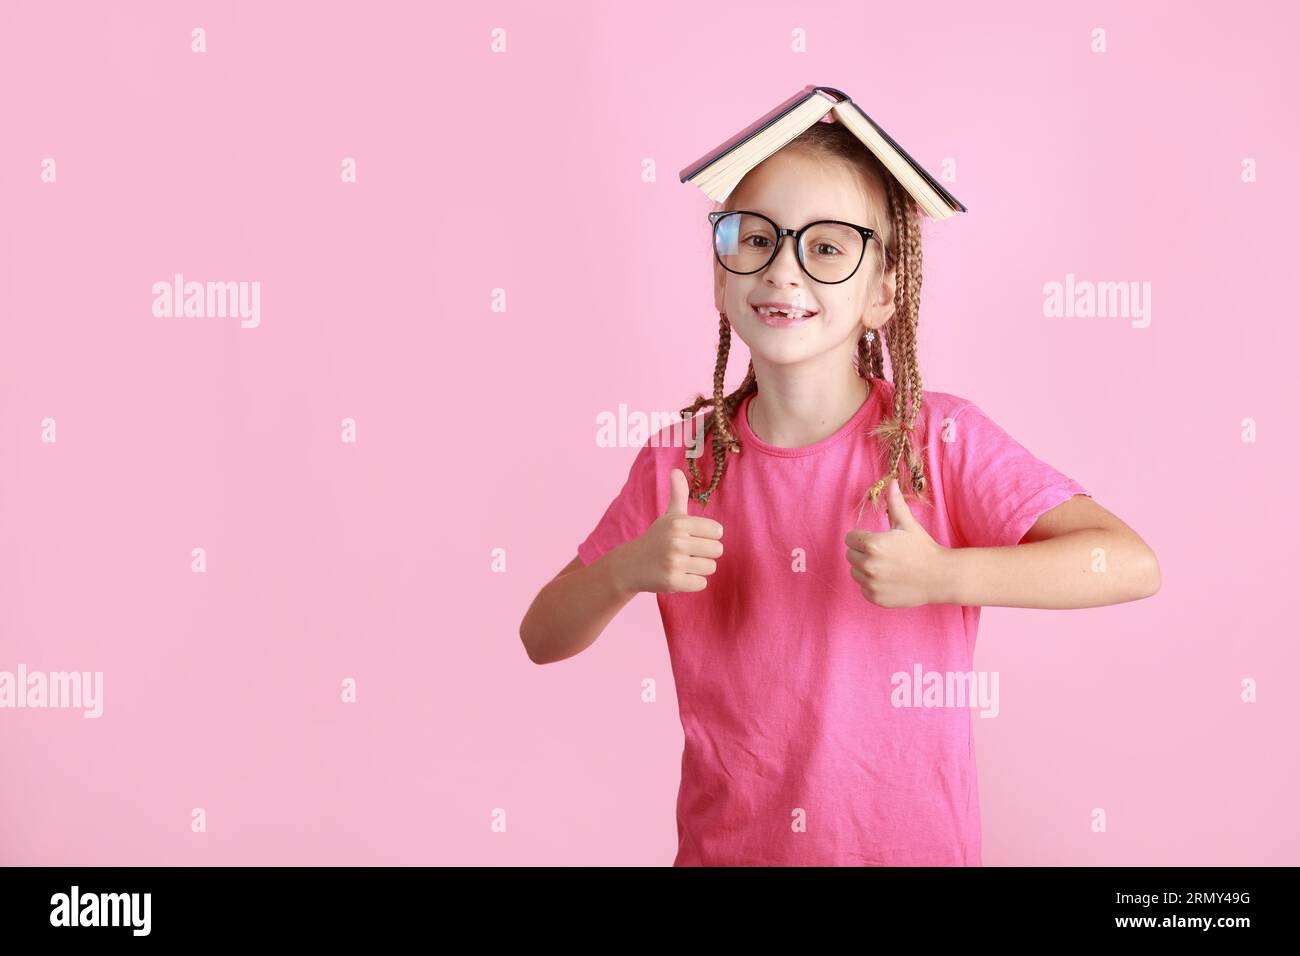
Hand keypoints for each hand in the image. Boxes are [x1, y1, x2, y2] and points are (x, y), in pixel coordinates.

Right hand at [617, 468, 723, 593]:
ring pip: (710, 567)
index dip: (707, 536)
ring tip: (681, 564)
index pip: (718, 531)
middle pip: (717, 550)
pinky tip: (677, 576)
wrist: (630, 566)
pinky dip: (692, 582)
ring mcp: (674, 562)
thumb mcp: (668, 516)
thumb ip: (678, 494)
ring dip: (698, 568)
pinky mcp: (673, 582)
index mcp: (679, 523)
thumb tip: (676, 470)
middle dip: (705, 553)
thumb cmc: (656, 539)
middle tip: (687, 553)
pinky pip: (701, 583)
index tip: (692, 538)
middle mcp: (677, 541)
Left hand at [844, 478, 947, 607]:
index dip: (861, 537)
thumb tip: (890, 482)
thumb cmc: (923, 547)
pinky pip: (863, 589)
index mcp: (872, 544)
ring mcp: (871, 584)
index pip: (849, 539)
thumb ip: (894, 504)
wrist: (940, 576)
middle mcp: (868, 565)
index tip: (877, 540)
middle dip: (862, 552)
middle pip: (850, 555)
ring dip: (865, 569)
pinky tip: (890, 579)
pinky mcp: (876, 598)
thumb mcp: (907, 524)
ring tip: (887, 566)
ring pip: (855, 573)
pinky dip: (872, 585)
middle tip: (884, 553)